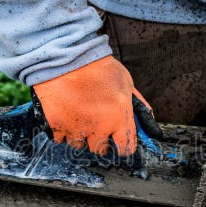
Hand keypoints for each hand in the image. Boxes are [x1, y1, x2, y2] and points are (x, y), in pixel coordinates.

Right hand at [32, 56, 160, 155]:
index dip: (123, 147)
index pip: (126, 148)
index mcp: (119, 117)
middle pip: (101, 150)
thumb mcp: (126, 82)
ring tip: (79, 117)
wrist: (67, 56)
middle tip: (97, 125)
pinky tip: (65, 117)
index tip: (119, 143)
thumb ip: (138, 105)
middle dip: (100, 141)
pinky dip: (62, 132)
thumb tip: (149, 122)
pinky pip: (60, 139)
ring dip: (80, 136)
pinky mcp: (57, 125)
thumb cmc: (98, 66)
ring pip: (79, 145)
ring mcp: (76, 128)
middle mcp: (98, 127)